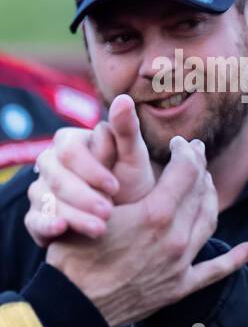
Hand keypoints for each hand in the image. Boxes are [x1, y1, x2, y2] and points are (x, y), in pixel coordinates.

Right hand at [26, 94, 156, 246]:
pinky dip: (45, 225)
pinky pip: (34, 220)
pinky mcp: (40, 215)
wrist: (131, 216)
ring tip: (100, 228)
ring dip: (72, 214)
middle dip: (83, 195)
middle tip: (108, 212)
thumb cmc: (132, 181)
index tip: (116, 186)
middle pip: (55, 176)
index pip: (69, 151)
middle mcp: (51, 164)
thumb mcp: (134, 157)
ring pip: (46, 199)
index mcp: (71, 143)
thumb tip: (124, 98)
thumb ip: (127, 130)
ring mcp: (42, 189)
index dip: (92, 169)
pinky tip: (61, 229)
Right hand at [45, 136, 247, 326]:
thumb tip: (118, 146)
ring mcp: (181, 263)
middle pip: (200, 194)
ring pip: (209, 223)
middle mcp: (175, 237)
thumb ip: (115, 181)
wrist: (73, 303)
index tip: (181, 143)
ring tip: (208, 184)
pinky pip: (215, 271)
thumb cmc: (73, 252)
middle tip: (197, 155)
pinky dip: (235, 259)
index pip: (185, 172)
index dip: (186, 152)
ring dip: (211, 200)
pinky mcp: (180, 286)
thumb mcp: (93, 208)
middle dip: (200, 170)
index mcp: (155, 214)